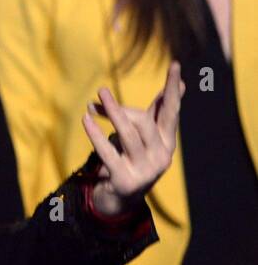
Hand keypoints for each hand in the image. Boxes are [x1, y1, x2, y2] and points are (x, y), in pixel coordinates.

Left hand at [81, 61, 183, 217]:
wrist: (121, 199)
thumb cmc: (133, 159)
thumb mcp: (146, 137)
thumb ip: (157, 112)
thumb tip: (178, 85)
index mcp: (167, 143)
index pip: (172, 112)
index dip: (172, 89)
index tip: (176, 65)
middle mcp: (161, 156)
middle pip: (144, 122)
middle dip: (122, 107)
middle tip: (100, 92)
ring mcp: (144, 170)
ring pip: (128, 135)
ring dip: (111, 114)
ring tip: (95, 99)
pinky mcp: (125, 180)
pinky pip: (108, 152)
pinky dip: (96, 135)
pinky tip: (86, 120)